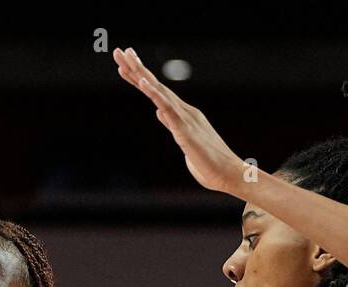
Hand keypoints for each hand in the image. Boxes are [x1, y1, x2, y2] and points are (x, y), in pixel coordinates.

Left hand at [114, 47, 249, 195]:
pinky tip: (143, 81)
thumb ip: (172, 125)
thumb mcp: (184, 141)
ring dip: (141, 74)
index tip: (126, 64)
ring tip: (126, 58)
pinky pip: (167, 108)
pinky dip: (155, 93)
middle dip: (136, 68)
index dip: (140, 78)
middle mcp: (183, 110)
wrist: (228, 174)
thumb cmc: (208, 163)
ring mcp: (184, 118)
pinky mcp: (184, 129)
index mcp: (182, 115)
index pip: (157, 92)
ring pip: (159, 91)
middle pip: (155, 85)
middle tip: (119, 51)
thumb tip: (159, 113)